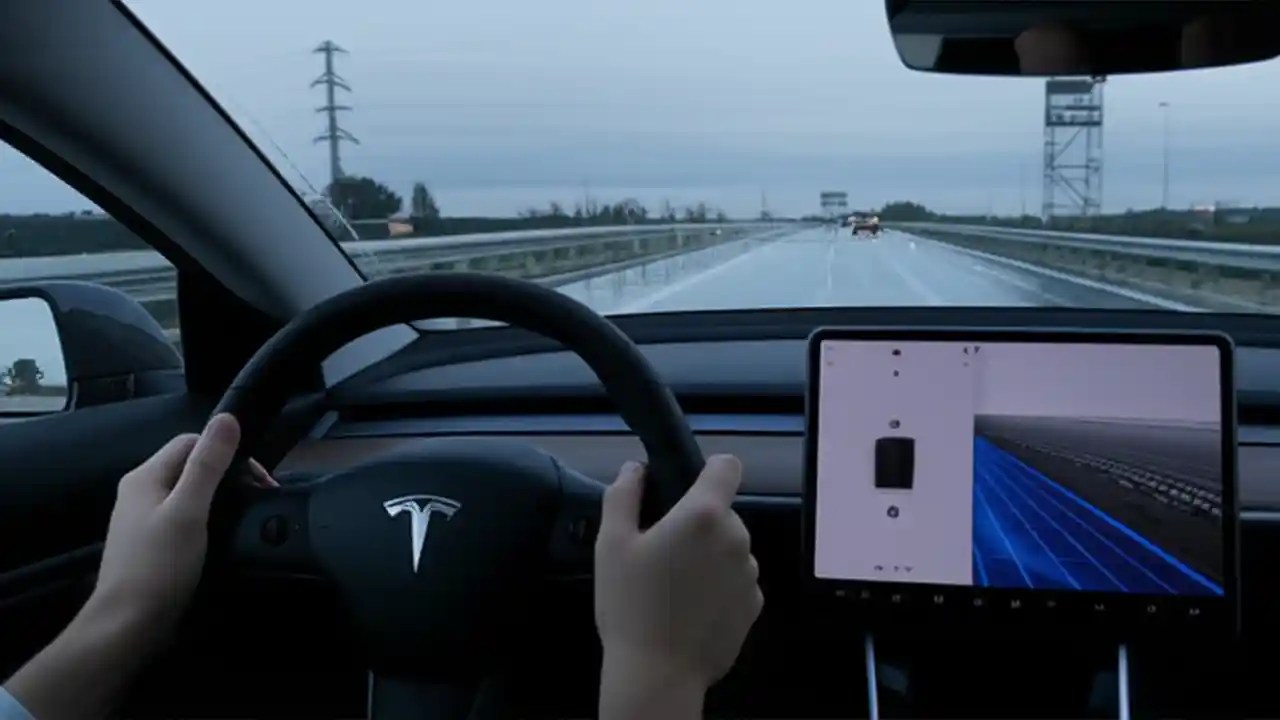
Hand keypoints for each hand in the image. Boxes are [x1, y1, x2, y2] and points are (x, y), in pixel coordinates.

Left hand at [90, 413, 275, 635]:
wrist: (128, 625)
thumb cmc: (159, 565)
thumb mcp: (190, 510)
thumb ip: (208, 464)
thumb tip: (227, 418)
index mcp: (145, 477)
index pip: (191, 442)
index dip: (228, 451)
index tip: (259, 479)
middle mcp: (140, 492)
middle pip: (191, 467)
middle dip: (228, 475)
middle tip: (260, 498)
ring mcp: (144, 520)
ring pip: (190, 493)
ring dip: (221, 498)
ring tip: (247, 515)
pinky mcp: (153, 545)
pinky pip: (186, 518)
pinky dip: (210, 519)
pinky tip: (223, 536)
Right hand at [594, 455, 762, 717]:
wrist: (658, 676)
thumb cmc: (631, 606)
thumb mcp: (611, 545)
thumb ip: (623, 496)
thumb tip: (635, 469)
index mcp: (703, 515)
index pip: (727, 467)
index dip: (710, 470)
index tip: (689, 487)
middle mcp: (737, 538)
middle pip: (722, 513)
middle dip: (697, 524)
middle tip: (661, 553)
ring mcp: (750, 574)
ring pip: (730, 548)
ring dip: (710, 556)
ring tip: (674, 586)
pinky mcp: (754, 605)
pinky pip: (737, 580)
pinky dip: (719, 586)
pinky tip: (690, 609)